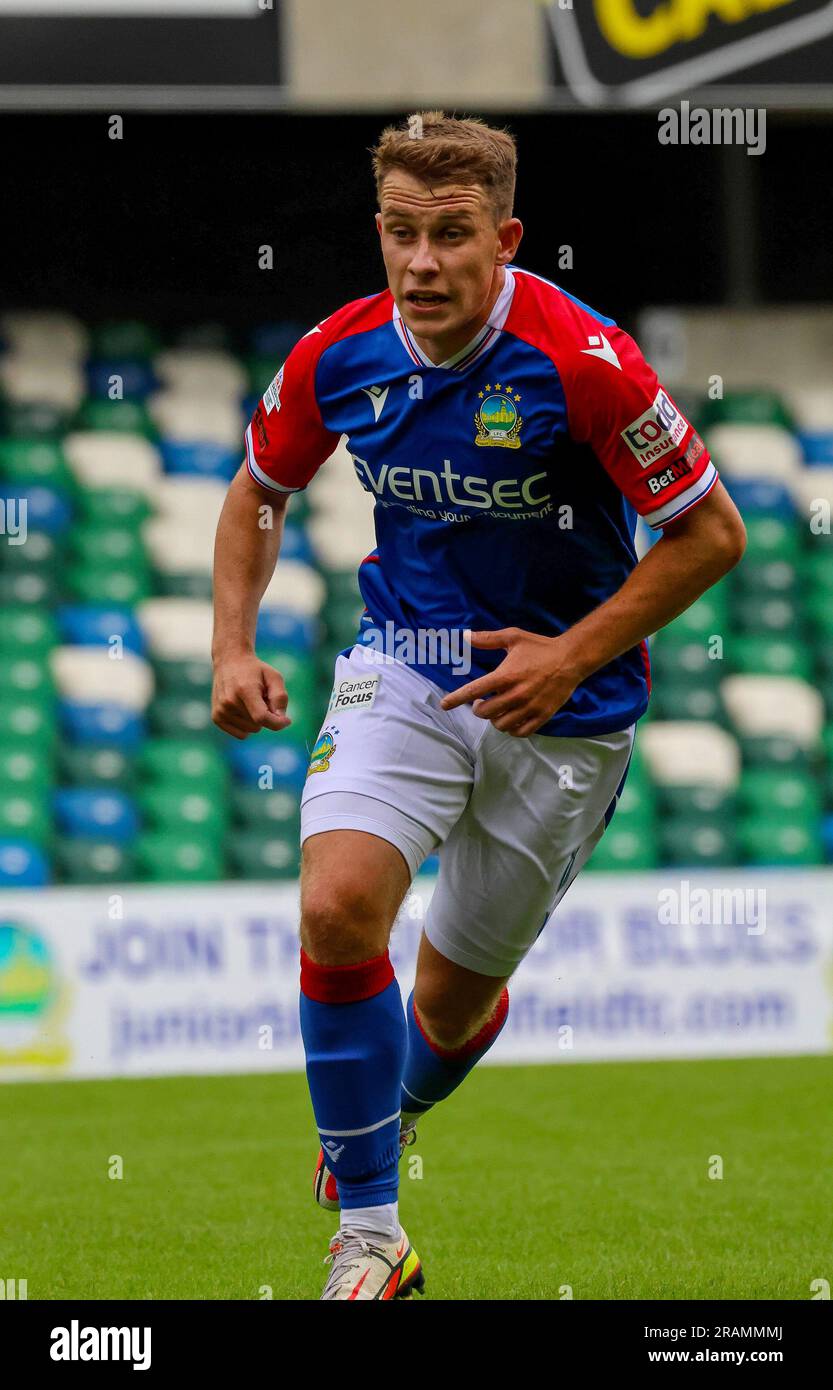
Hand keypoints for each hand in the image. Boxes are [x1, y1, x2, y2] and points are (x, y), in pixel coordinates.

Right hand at [211, 653, 291, 739]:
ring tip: (251, 701)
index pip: (261, 717)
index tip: (287, 721)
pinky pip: (241, 734)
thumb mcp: (274, 677)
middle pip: (258, 725)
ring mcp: (220, 710)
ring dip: (255, 720)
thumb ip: (280, 697)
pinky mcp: (216, 717)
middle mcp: (229, 702)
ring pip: (251, 730)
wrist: (229, 661)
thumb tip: (281, 719)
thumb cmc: (255, 670)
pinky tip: (243, 709)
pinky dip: (246, 726)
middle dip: (265, 715)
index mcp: (245, 690)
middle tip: (261, 698)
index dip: (277, 723)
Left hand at [439, 628, 583, 737]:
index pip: (474, 690)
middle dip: (478, 708)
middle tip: (482, 702)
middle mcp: (516, 694)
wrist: (571, 659)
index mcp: (506, 675)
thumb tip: (463, 635)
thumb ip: (487, 639)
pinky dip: (512, 729)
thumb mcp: (513, 638)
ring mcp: (529, 707)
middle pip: (485, 712)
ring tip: (497, 710)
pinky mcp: (542, 716)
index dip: (456, 698)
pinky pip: (520, 732)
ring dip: (494, 719)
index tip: (444, 704)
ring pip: (501, 725)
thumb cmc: (540, 647)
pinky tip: (511, 719)